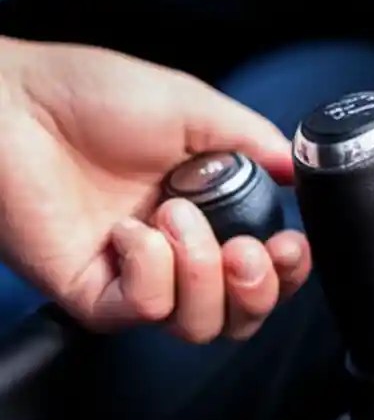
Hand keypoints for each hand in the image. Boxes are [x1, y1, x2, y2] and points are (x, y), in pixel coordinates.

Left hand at [0, 37, 310, 341]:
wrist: (13, 101)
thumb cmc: (87, 95)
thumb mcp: (195, 108)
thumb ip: (255, 141)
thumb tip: (299, 174)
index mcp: (206, 215)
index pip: (263, 273)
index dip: (285, 273)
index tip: (288, 246)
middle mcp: (173, 254)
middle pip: (239, 317)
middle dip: (257, 290)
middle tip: (247, 251)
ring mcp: (132, 277)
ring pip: (197, 325)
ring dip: (201, 274)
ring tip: (173, 218)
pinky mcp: (91, 292)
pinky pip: (145, 310)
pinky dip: (150, 272)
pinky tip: (131, 230)